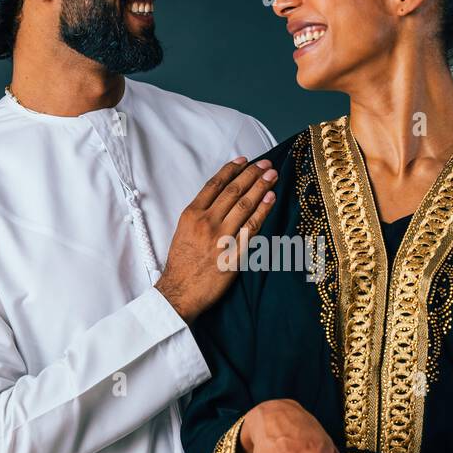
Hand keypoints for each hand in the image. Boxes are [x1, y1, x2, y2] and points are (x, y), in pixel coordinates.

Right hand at [156, 156, 277, 321]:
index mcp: (192, 214)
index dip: (231, 170)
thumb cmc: (181, 263)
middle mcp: (207, 222)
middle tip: (266, 164)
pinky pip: (252, 227)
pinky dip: (263, 211)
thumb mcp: (183, 231)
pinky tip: (271, 198)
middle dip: (252, 174)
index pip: (214, 185)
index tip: (244, 160)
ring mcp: (221, 238)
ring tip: (272, 176)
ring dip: (261, 187)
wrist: (180, 291)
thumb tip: (220, 198)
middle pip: (233, 191)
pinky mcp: (234, 254)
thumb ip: (200, 214)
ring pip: (244, 205)